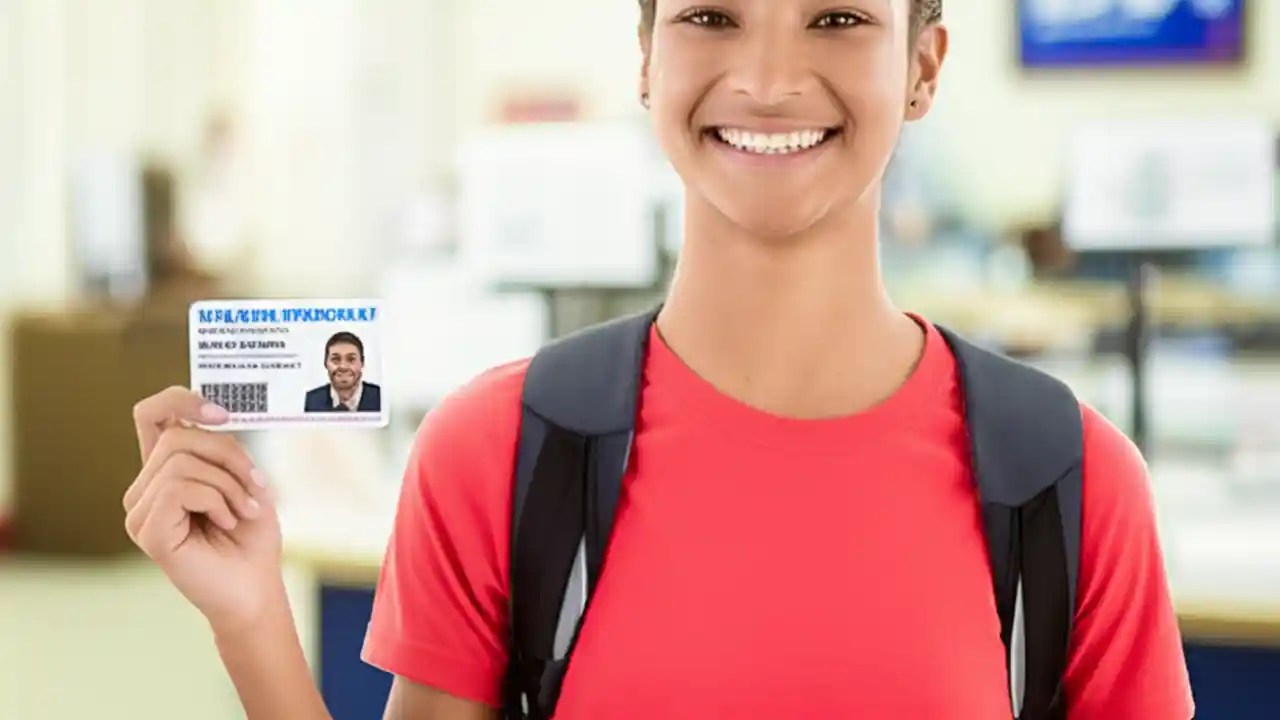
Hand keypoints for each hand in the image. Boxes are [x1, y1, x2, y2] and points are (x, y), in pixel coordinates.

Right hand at [124, 386, 284, 634]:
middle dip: (228, 455)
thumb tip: (211, 418)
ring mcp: (140, 511)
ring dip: (227, 484)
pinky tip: (226, 523)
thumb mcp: (244, 479)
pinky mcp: (146, 531)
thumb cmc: (251, 538)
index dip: (179, 401)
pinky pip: (180, 489)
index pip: (151, 415)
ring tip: (241, 511)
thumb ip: (220, 449)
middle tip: (254, 487)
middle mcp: (145, 488)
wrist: (255, 588)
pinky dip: (216, 500)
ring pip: (181, 463)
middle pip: (177, 437)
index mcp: (166, 471)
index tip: (221, 413)